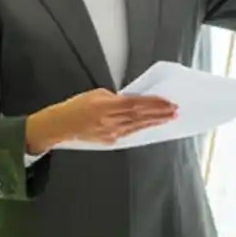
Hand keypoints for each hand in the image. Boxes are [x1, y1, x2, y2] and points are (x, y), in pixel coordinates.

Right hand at [25, 88, 177, 154]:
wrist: (60, 126)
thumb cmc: (75, 107)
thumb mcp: (95, 95)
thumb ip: (114, 97)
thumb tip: (130, 101)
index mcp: (106, 106)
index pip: (136, 104)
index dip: (153, 103)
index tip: (167, 101)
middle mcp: (110, 121)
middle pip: (140, 116)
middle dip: (159, 113)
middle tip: (174, 110)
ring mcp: (111, 133)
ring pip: (138, 126)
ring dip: (154, 122)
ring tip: (169, 118)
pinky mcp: (110, 141)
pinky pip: (130, 134)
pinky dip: (142, 129)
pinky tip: (151, 126)